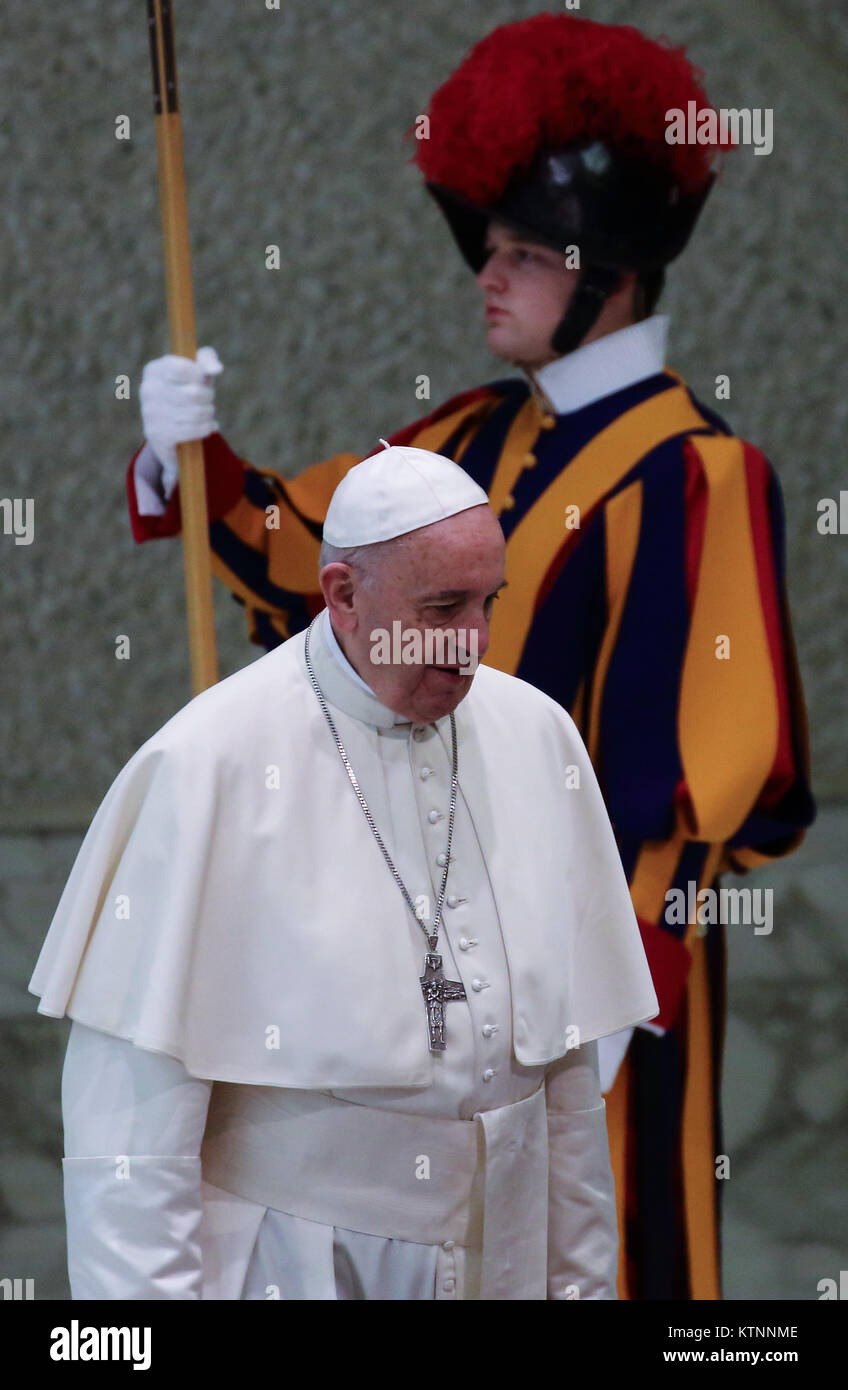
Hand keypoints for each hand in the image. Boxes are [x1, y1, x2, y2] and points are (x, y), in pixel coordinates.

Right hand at [139, 347, 223, 492]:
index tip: (202, 379)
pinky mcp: (158, 435)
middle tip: (208, 399)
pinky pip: (193, 430)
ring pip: (196, 413)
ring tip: (207, 413)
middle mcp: (148, 390)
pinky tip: (208, 426)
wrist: (169, 432)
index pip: (182, 368)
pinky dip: (207, 428)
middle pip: (193, 393)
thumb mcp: (196, 372)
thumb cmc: (186, 392)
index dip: (199, 374)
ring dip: (208, 413)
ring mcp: (150, 414)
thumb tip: (216, 369)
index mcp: (154, 370)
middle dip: (208, 396)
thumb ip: (206, 360)